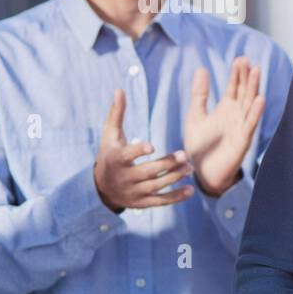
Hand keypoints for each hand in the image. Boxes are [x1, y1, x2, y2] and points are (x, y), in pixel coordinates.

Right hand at [93, 89, 193, 212]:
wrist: (101, 187)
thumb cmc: (110, 154)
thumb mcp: (110, 135)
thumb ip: (117, 113)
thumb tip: (120, 89)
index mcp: (116, 159)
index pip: (127, 155)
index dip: (138, 151)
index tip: (152, 146)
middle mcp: (124, 177)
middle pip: (147, 172)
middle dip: (166, 164)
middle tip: (184, 154)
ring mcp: (134, 192)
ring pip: (157, 186)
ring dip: (175, 177)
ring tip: (190, 167)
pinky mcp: (143, 203)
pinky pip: (161, 201)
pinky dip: (176, 197)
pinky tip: (191, 189)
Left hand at [184, 57, 264, 196]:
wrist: (202, 171)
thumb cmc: (200, 145)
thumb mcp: (195, 115)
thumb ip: (199, 94)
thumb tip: (201, 69)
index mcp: (226, 108)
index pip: (234, 87)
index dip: (237, 74)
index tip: (240, 59)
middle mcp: (236, 115)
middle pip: (244, 92)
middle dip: (246, 77)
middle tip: (247, 61)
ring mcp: (241, 127)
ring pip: (249, 104)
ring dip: (254, 88)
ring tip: (256, 72)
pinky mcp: (243, 140)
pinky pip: (250, 124)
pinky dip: (256, 112)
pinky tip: (259, 99)